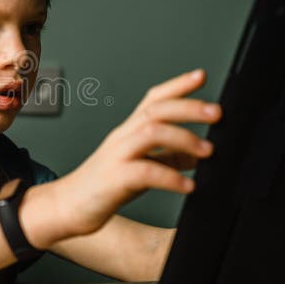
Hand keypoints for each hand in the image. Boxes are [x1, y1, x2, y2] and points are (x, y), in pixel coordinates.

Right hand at [54, 69, 220, 237]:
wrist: (67, 208)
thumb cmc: (102, 187)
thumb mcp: (140, 168)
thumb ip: (166, 158)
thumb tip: (197, 155)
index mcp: (128, 132)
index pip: (152, 99)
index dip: (176, 85)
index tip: (201, 76)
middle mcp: (122, 138)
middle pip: (154, 110)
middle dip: (188, 107)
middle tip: (217, 113)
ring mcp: (116, 156)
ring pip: (150, 132)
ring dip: (184, 138)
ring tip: (208, 151)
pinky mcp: (114, 179)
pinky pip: (145, 172)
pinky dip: (171, 177)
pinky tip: (188, 186)